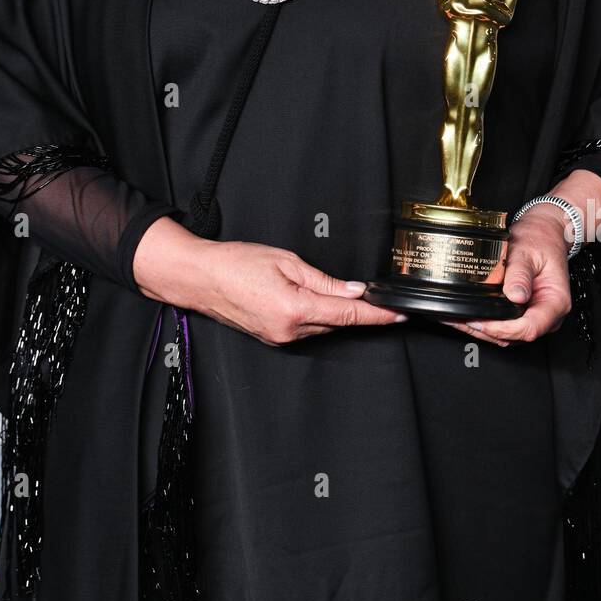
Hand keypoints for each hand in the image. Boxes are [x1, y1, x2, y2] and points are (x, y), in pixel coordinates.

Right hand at [133, 216, 406, 345]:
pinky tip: (310, 298)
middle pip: (338, 321)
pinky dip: (316, 315)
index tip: (400, 315)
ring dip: (332, 310)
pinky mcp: (274, 339)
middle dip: (355, 308)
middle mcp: (289, 330)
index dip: (378, 315)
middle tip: (370, 292)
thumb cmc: (235, 263)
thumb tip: (353, 290)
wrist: (200, 278)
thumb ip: (323, 280)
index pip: (348, 314)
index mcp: (295, 309)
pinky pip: (306, 328)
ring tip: (322, 286)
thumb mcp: (286, 261)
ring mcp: (280, 339)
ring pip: (322, 326)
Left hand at [441, 203, 572, 347]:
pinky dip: (485, 324)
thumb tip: (515, 296)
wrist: (543, 233)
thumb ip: (520, 274)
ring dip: (482, 331)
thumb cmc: (540, 241)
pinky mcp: (523, 313)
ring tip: (457, 319)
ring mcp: (534, 316)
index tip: (481, 321)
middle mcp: (547, 315)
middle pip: (515, 337)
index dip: (503, 329)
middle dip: (486, 331)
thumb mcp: (527, 252)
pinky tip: (467, 316)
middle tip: (460, 320)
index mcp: (555, 303)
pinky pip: (504, 326)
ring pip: (507, 336)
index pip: (529, 328)